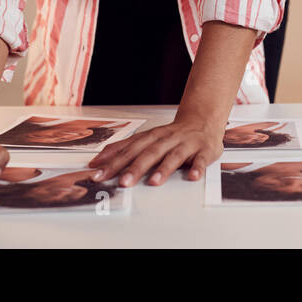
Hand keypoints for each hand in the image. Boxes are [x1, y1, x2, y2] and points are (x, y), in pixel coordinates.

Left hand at [87, 114, 222, 186]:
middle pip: (149, 153)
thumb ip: (127, 148)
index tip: (98, 172)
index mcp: (152, 137)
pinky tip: (192, 177)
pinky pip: (201, 160)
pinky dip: (197, 168)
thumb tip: (98, 161)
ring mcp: (186, 144)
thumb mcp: (148, 138)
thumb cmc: (172, 134)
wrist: (202, 119)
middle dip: (135, 167)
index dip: (113, 160)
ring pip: (173, 156)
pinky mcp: (204, 150)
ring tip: (154, 182)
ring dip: (164, 169)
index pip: (129, 148)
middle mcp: (167, 139)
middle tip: (122, 182)